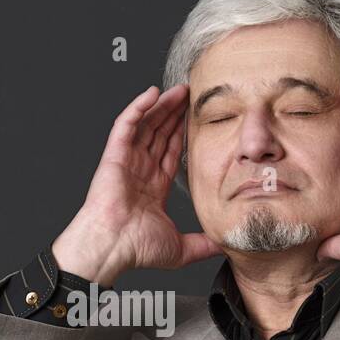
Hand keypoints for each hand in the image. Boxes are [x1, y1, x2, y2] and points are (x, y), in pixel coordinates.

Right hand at [53, 84, 221, 286]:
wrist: (113, 247)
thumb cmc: (137, 249)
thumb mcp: (181, 248)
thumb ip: (204, 245)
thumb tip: (226, 247)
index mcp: (152, 188)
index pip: (170, 154)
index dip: (182, 136)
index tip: (195, 120)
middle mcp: (139, 171)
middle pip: (159, 134)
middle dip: (175, 115)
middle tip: (191, 95)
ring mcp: (126, 161)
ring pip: (146, 125)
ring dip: (162, 106)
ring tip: (180, 90)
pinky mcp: (114, 155)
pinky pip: (126, 124)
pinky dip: (138, 107)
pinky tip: (153, 92)